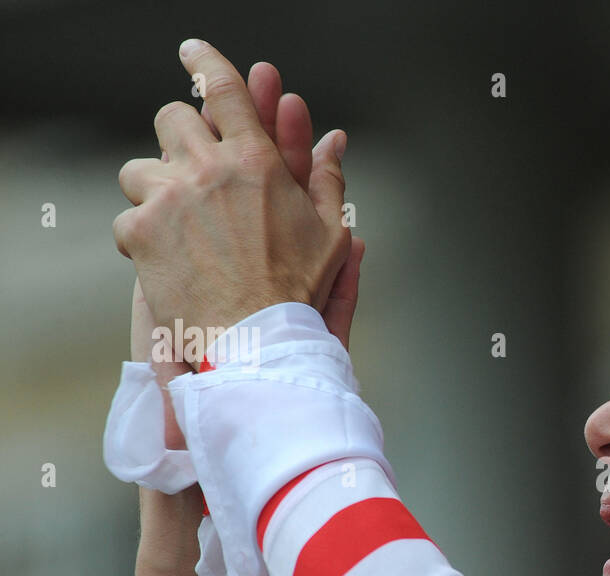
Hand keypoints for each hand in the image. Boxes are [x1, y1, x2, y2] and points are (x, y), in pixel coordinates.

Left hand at [115, 40, 351, 358]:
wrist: (254, 342)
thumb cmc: (297, 294)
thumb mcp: (329, 234)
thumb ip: (328, 180)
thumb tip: (334, 143)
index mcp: (256, 162)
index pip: (223, 88)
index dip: (206, 61)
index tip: (192, 51)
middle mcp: (207, 169)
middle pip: (172, 119)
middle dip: (181, 140)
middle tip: (192, 169)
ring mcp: (167, 198)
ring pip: (140, 168)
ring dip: (157, 189)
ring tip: (180, 225)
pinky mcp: (138, 231)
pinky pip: (128, 215)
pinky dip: (144, 235)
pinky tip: (170, 259)